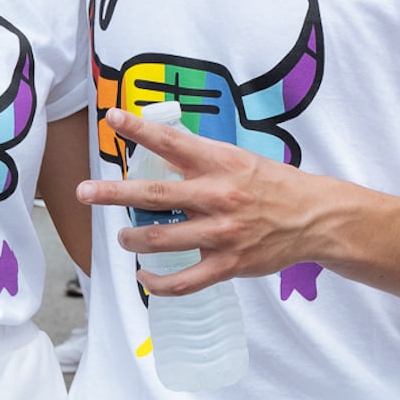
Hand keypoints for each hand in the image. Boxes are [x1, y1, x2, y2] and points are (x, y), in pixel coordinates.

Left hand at [78, 106, 331, 291]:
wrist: (315, 217)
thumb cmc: (273, 185)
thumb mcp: (239, 159)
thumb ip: (201, 158)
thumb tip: (159, 150)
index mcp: (220, 163)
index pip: (172, 142)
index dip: (139, 129)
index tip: (112, 117)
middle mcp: (218, 196)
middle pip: (154, 196)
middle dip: (113, 193)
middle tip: (85, 193)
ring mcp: (221, 233)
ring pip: (160, 240)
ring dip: (132, 239)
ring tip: (123, 236)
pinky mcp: (228, 264)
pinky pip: (182, 282)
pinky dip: (155, 283)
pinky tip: (143, 275)